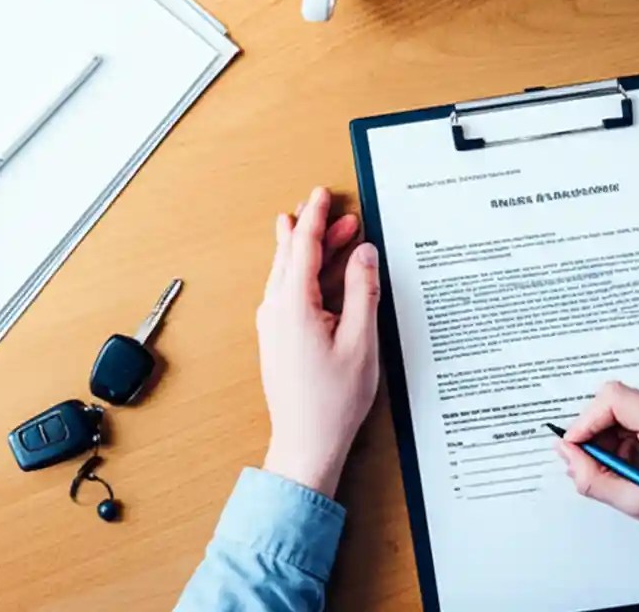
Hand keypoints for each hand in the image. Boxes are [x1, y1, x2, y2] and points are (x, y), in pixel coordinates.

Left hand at [258, 186, 381, 497]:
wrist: (305, 443)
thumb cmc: (333, 401)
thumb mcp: (360, 341)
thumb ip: (363, 291)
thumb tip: (365, 254)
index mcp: (294, 305)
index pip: (303, 246)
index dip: (316, 217)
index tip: (322, 194)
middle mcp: (276, 310)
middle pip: (292, 255)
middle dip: (314, 229)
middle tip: (336, 211)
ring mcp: (273, 324)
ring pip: (289, 273)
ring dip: (311, 251)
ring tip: (337, 236)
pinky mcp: (277, 338)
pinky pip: (288, 292)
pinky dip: (306, 274)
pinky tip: (323, 276)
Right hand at [558, 381, 638, 564]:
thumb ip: (594, 478)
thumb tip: (568, 454)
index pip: (614, 399)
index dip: (586, 420)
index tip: (575, 444)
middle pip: (619, 401)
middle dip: (599, 432)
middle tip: (595, 464)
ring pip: (629, 408)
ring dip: (615, 437)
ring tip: (625, 470)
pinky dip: (632, 437)